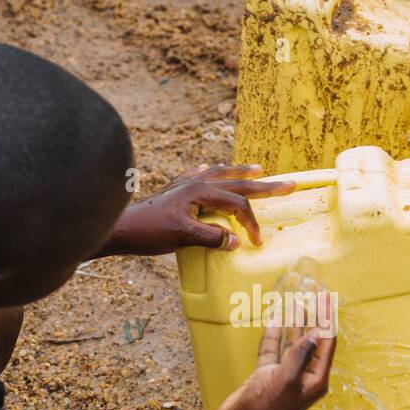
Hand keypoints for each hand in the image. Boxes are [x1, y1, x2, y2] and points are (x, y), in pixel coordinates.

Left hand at [103, 164, 294, 256]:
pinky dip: (208, 172)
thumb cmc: (149, 231)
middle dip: (265, 185)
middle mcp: (196, 183)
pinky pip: (197, 175)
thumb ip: (211, 238)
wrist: (119, 227)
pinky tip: (206, 167)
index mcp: (201, 192)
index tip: (257, 242)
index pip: (238, 205)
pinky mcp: (174, 190)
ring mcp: (184, 185)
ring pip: (220, 174)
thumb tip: (236, 242)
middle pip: (237, 182)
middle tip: (290, 184)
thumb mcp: (182, 237)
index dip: (251, 224)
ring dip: (240, 172)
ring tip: (258, 168)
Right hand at [213, 293, 336, 409]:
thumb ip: (301, 355)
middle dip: (314, 317)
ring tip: (297, 301)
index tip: (327, 298)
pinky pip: (273, 349)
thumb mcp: (286, 380)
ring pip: (292, 342)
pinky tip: (275, 318)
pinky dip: (274, 334)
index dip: (328, 319)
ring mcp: (284, 374)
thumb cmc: (266, 408)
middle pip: (312, 340)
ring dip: (294, 323)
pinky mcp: (267, 373)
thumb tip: (316, 333)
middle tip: (315, 295)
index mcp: (315, 380)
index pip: (326, 343)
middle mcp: (303, 376)